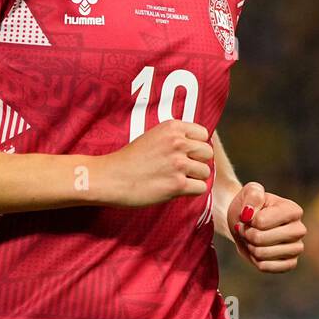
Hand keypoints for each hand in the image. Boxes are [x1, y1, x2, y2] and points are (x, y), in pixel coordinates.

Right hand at [98, 120, 213, 207]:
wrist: (111, 177)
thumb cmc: (130, 159)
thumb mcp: (153, 136)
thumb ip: (175, 137)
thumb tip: (199, 145)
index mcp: (172, 127)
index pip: (203, 134)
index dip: (196, 145)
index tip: (184, 153)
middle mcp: (178, 142)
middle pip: (207, 152)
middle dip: (198, 162)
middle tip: (182, 169)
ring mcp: (178, 163)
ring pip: (205, 171)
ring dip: (194, 178)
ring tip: (176, 179)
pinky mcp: (177, 184)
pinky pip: (201, 188)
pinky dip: (191, 191)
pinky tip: (176, 189)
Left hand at [228, 181, 305, 271]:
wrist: (247, 222)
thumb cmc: (250, 205)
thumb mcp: (250, 191)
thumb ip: (252, 195)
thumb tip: (249, 213)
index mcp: (293, 210)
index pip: (261, 222)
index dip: (248, 221)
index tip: (247, 216)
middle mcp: (299, 229)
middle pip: (260, 239)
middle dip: (247, 234)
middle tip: (246, 228)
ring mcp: (297, 248)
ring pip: (262, 254)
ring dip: (250, 247)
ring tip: (252, 238)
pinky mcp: (290, 263)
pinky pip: (266, 267)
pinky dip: (256, 260)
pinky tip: (258, 251)